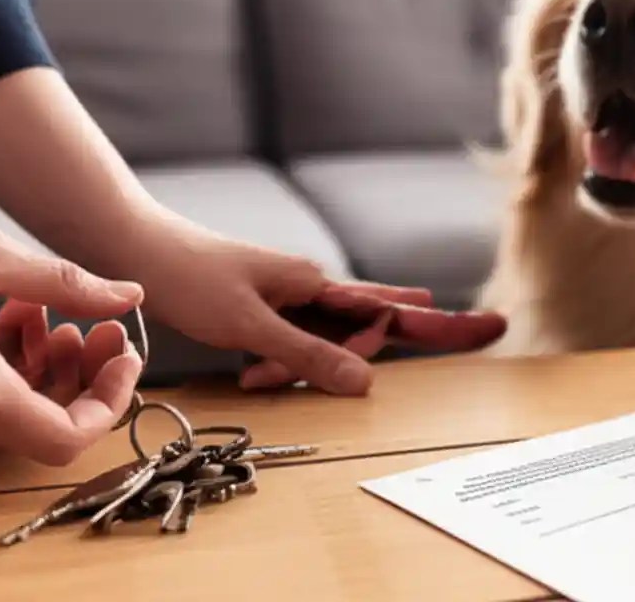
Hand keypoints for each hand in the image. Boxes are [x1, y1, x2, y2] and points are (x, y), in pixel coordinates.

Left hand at [136, 223, 505, 395]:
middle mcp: (313, 288)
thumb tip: (365, 382)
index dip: (442, 324)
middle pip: (360, 334)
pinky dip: (278, 366)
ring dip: (295, 370)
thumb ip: (307, 355)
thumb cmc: (193, 278)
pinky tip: (255, 372)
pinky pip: (294, 347)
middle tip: (276, 371)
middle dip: (338, 362)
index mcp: (317, 283)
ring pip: (323, 346)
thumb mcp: (250, 326)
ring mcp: (293, 300)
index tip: (493, 327)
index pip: (391, 312)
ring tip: (252, 374)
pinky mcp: (271, 311)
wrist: (141, 253)